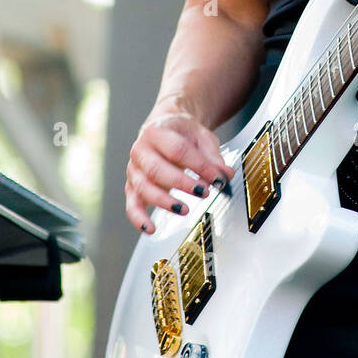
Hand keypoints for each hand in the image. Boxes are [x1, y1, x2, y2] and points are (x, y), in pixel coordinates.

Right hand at [125, 110, 235, 234]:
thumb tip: (225, 175)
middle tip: (203, 193)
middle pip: (156, 169)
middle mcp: (140, 150)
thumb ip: (213, 157)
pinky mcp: (132, 187)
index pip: (178, 150)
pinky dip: (138, 219)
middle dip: (181, 184)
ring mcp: (134, 170)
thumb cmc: (182, 134)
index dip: (199, 166)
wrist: (164, 128)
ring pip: (144, 188)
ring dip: (164, 202)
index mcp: (156, 132)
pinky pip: (132, 205)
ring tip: (185, 210)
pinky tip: (150, 229)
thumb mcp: (201, 138)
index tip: (218, 179)